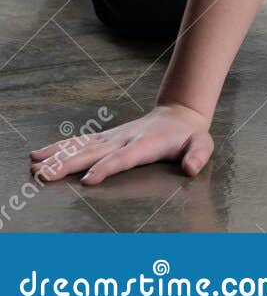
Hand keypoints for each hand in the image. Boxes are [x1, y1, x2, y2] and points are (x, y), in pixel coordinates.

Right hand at [29, 104, 213, 184]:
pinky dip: (58, 147)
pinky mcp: (104, 137)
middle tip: (45, 175)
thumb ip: (198, 156)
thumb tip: (191, 169)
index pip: (124, 158)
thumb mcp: (202, 144)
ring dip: (57, 157)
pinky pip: (79, 142)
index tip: (88, 180)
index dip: (107, 168)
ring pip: (81, 147)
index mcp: (146, 144)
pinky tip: (38, 155)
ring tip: (35, 167)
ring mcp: (112, 137)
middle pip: (94, 153)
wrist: (179, 115)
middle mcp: (125, 139)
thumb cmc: (189, 137)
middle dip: (69, 164)